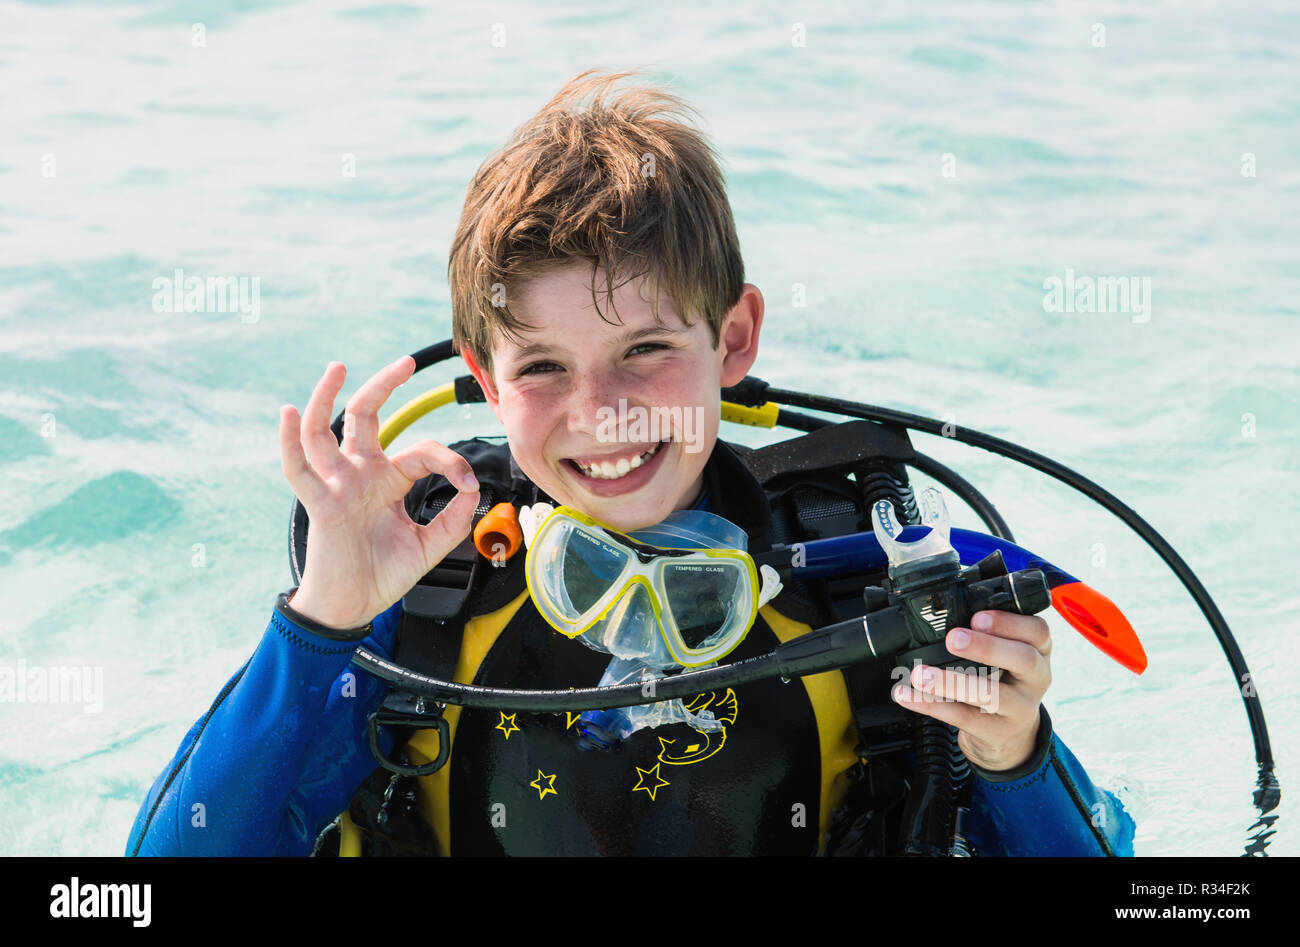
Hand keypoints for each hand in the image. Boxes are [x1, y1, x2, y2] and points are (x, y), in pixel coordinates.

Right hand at [279, 356, 479, 628]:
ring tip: (338, 368)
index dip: (450, 462)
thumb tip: (474, 492)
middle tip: (407, 362)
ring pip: (325, 429)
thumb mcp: (429, 545)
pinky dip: (289, 440)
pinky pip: (298, 468)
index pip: (421, 451)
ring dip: (328, 396)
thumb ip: (453, 519)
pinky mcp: (319, 502)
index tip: (468, 484)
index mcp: (388, 480)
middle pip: (366, 416)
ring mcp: (337, 484)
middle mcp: (360, 474)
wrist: (353, 608)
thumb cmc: (382, 575)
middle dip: (384, 385)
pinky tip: (289, 413)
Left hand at [891, 610, 1051, 771]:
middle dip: (987, 647)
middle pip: (1023, 660)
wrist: (1012, 735)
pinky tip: (908, 696)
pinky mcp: (998, 732)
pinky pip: (963, 718)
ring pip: (990, 695)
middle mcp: (1036, 679)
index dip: (1009, 623)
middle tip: (953, 639)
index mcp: (1039, 651)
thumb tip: (943, 616)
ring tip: (920, 674)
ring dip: (951, 682)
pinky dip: (931, 705)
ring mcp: (1020, 709)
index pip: (1038, 632)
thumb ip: (989, 635)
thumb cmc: (1004, 681)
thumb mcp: (1008, 655)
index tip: (977, 617)